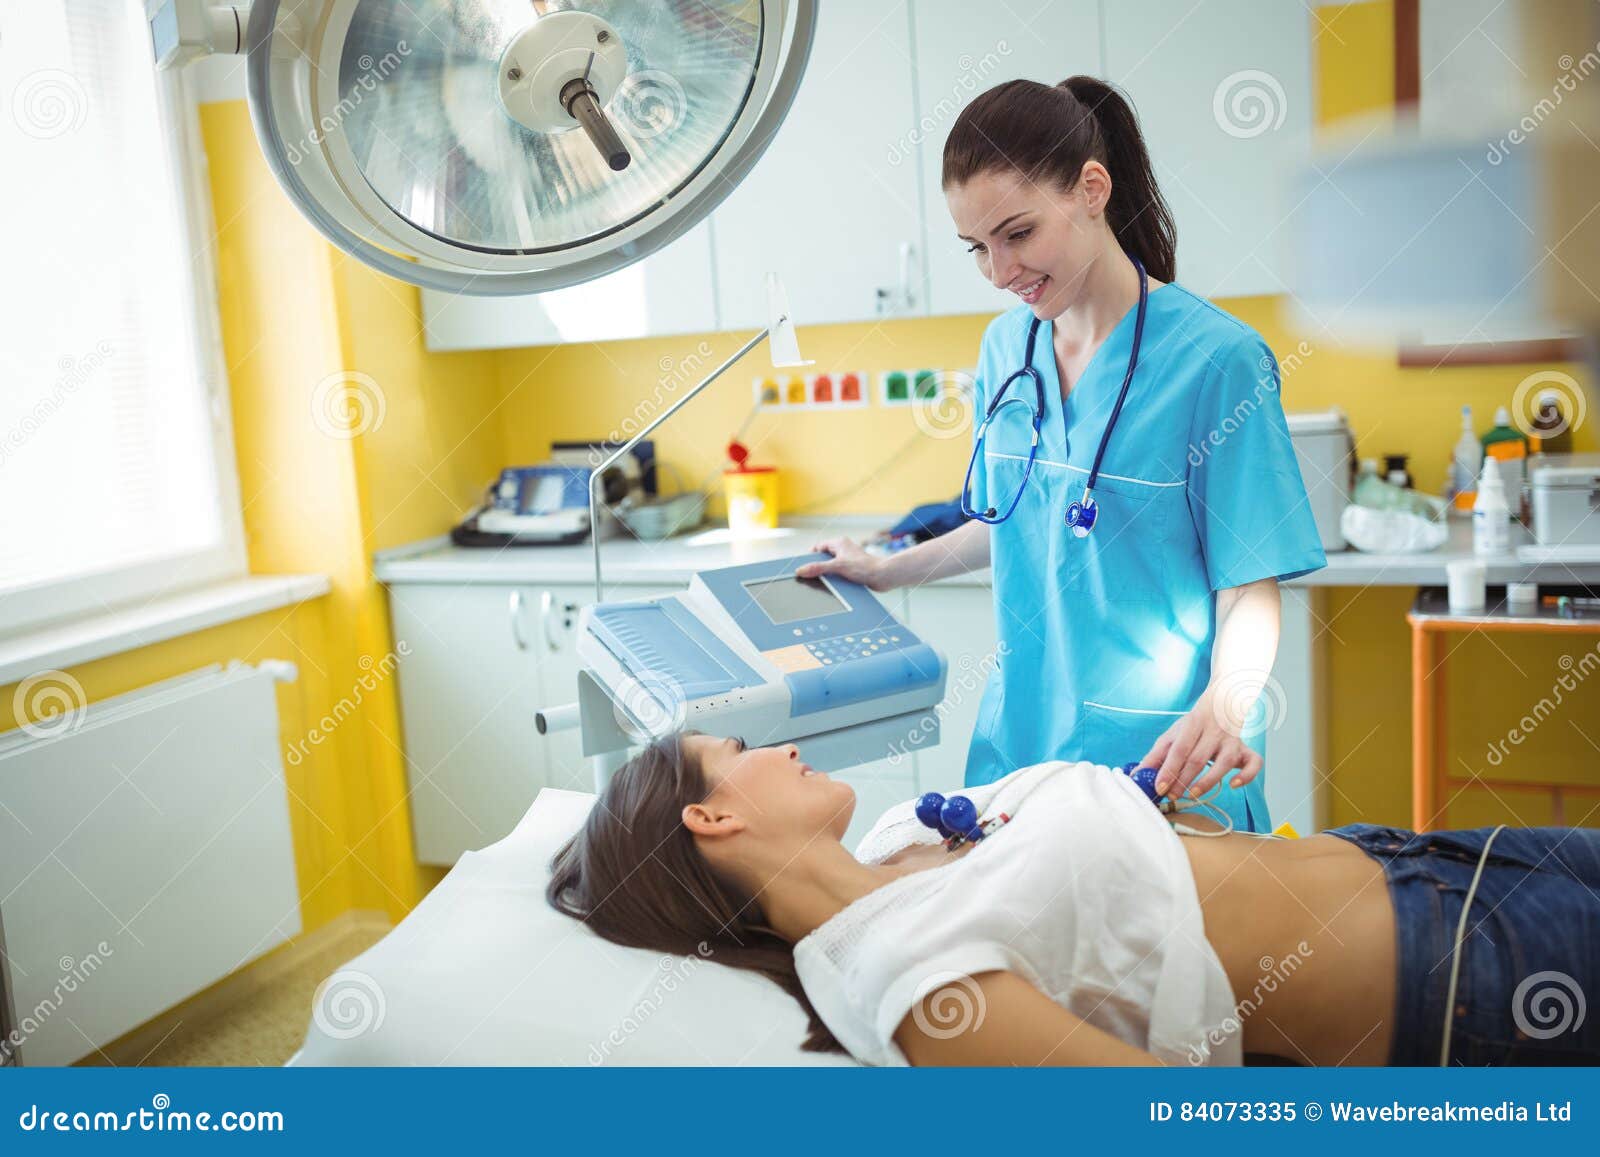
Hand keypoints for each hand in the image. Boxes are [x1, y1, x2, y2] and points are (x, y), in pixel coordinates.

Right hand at [795, 537, 891, 590]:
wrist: (883, 576)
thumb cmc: (865, 567)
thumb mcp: (837, 567)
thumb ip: (818, 568)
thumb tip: (801, 570)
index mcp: (839, 543)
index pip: (818, 547)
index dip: (810, 556)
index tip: (804, 566)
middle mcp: (843, 549)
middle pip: (823, 558)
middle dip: (818, 567)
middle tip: (811, 575)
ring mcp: (848, 560)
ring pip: (830, 567)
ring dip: (827, 575)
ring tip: (825, 581)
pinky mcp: (852, 570)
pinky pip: (838, 574)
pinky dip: (835, 579)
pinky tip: (835, 585)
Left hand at [1140, 690, 1262, 799]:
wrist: (1222, 704)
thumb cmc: (1193, 726)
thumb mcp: (1172, 735)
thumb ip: (1155, 756)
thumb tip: (1137, 776)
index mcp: (1193, 724)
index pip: (1179, 749)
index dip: (1168, 769)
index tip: (1159, 787)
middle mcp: (1215, 732)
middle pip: (1198, 758)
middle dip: (1183, 780)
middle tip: (1171, 795)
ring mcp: (1233, 742)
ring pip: (1225, 763)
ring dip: (1208, 781)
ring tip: (1193, 794)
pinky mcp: (1246, 750)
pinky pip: (1254, 763)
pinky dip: (1247, 776)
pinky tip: (1234, 785)